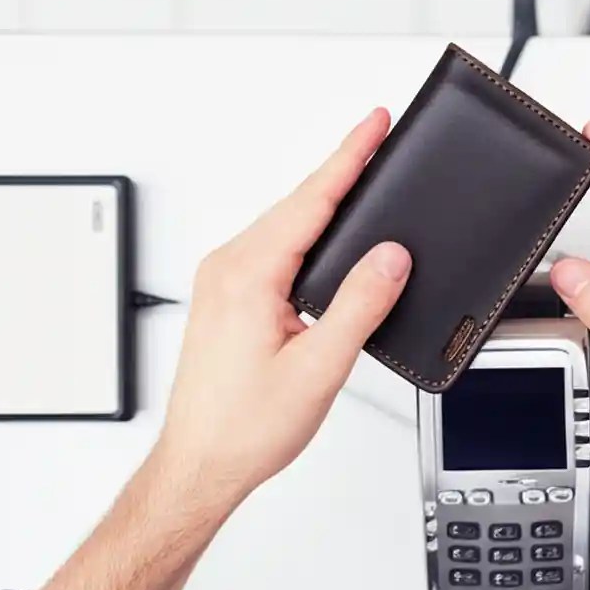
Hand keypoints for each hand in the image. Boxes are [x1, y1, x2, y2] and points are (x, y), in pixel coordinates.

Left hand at [158, 108, 410, 502]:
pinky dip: (305, 232)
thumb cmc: (244, 427)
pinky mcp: (225, 299)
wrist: (199, 465)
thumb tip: (390, 257)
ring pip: (282, 225)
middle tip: (376, 138)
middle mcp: (227, 270)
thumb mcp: (318, 368)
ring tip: (359, 178)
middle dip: (340, 169)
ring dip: (322, 201)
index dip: (348, 157)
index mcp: (247, 276)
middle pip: (294, 204)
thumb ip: (358, 306)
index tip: (373, 124)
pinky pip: (271, 248)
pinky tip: (325, 235)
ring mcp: (222, 283)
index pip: (310, 201)